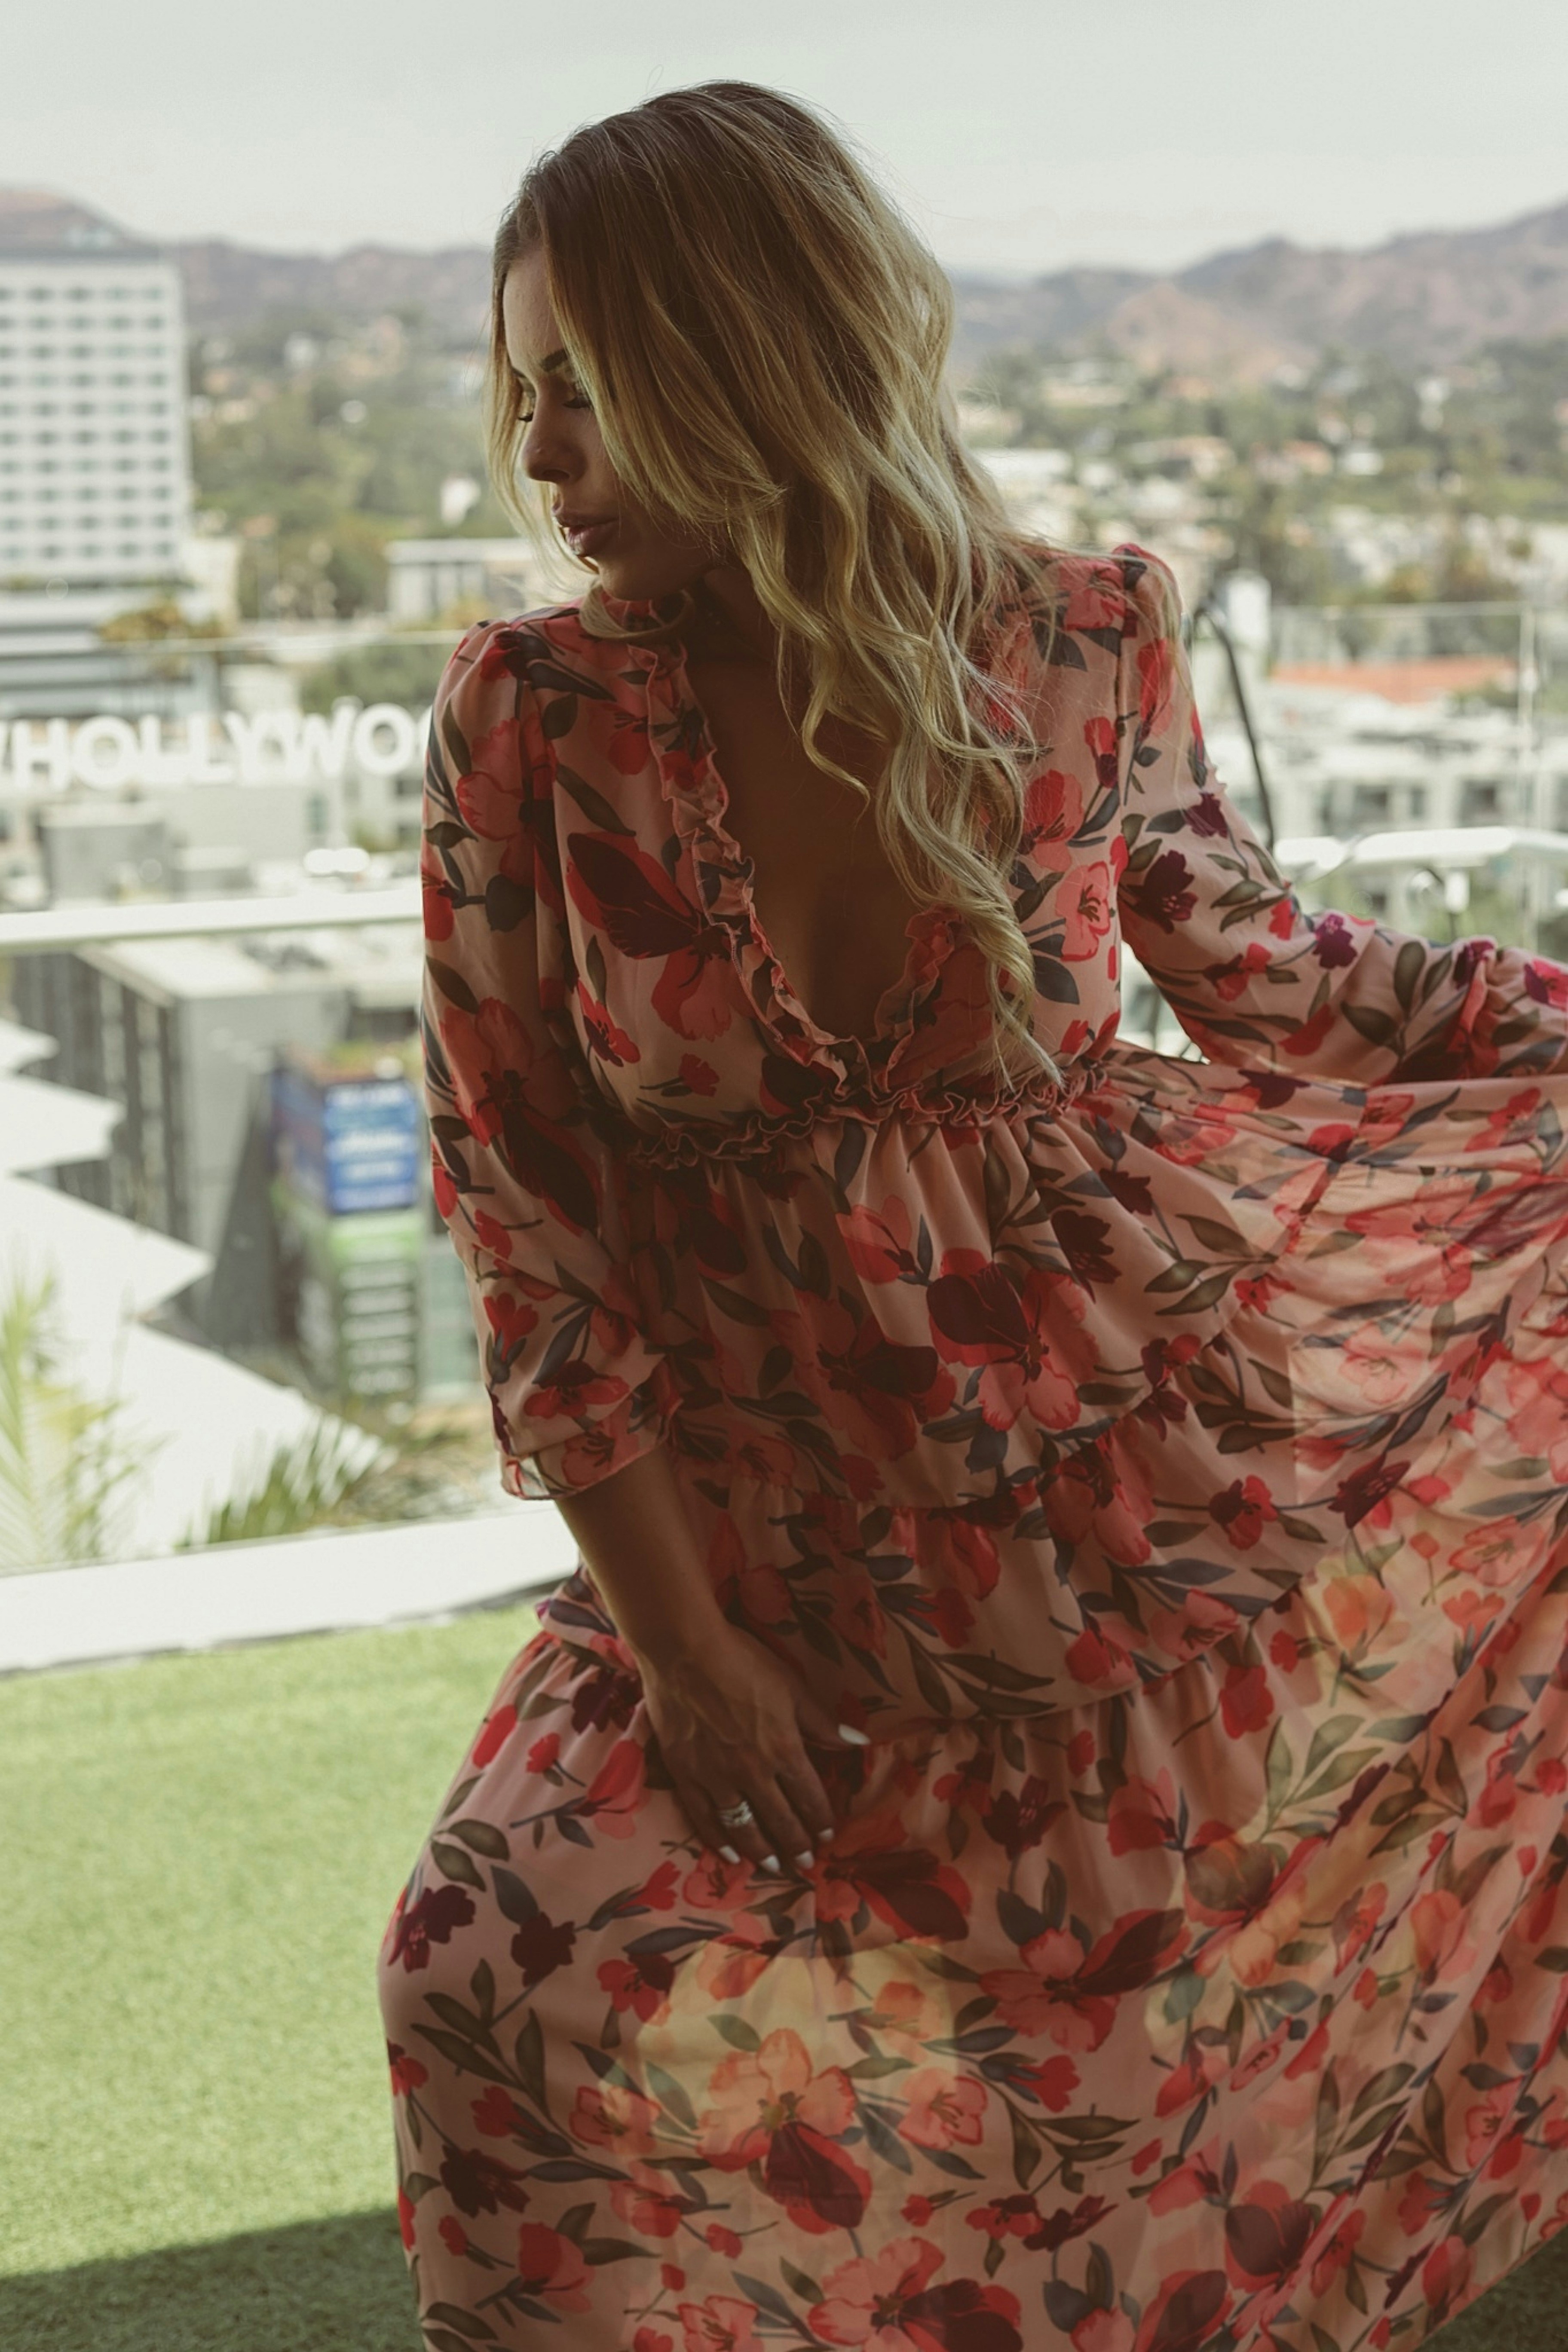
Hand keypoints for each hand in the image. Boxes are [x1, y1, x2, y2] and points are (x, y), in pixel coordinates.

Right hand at [636, 1622, 866, 1874]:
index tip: (828, 1836)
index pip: (809, 1796)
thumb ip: (821, 1722)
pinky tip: (729, 1853)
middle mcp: (752, 1772)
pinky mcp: (685, 1775)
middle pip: (779, 1818)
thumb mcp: (791, 1686)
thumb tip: (859, 1743)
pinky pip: (704, 1817)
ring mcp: (716, 1777)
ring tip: (774, 1866)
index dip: (820, 1819)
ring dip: (762, 1850)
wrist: (684, 1652)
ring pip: (743, 1826)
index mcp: (783, 1749)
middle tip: (805, 1864)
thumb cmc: (743, 1662)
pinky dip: (719, 1839)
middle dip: (796, 1844)